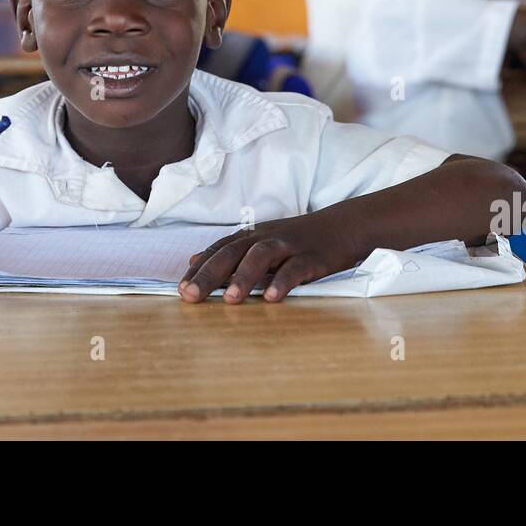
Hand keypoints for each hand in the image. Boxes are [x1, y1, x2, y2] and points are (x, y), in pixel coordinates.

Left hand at [179, 211, 362, 303]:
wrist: (344, 225)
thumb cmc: (299, 239)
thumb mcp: (262, 241)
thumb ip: (230, 252)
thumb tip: (194, 260)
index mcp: (252, 236)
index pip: (220, 249)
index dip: (200, 267)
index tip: (181, 288)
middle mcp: (266, 238)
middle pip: (233, 252)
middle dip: (210, 274)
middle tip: (190, 295)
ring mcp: (290, 246)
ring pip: (261, 256)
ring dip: (244, 276)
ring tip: (230, 300)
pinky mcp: (313, 257)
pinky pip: (296, 269)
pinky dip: (282, 281)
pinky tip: (271, 298)